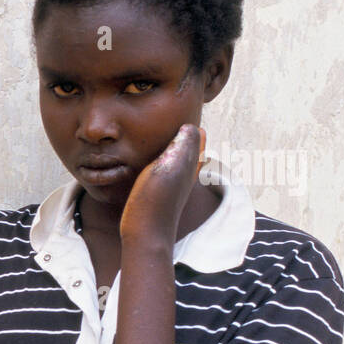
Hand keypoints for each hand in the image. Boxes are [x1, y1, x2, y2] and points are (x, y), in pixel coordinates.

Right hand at [119, 124, 206, 243]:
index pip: (197, 138)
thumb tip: (192, 128)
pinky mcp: (159, 193)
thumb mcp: (169, 167)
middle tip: (177, 119)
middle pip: (190, 148)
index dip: (193, 126)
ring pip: (178, 159)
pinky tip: (151, 161)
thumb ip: (182, 146)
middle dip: (186, 134)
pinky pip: (165, 169)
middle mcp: (185, 174)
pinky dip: (162, 160)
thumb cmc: (155, 201)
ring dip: (174, 146)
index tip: (184, 108)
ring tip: (164, 134)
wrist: (145, 235)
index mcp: (189, 164)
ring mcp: (173, 185)